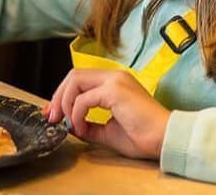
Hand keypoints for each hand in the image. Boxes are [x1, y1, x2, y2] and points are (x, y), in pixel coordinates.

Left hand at [46, 69, 169, 159]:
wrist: (164, 138)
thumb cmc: (142, 136)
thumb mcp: (108, 131)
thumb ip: (89, 125)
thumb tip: (70, 126)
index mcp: (114, 82)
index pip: (80, 78)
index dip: (62, 94)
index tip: (53, 114)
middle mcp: (114, 76)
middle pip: (73, 75)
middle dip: (58, 96)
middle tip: (52, 117)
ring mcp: (115, 81)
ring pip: (75, 81)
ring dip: (64, 103)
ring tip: (67, 124)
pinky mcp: (115, 91)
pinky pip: (83, 99)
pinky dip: (76, 114)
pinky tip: (82, 128)